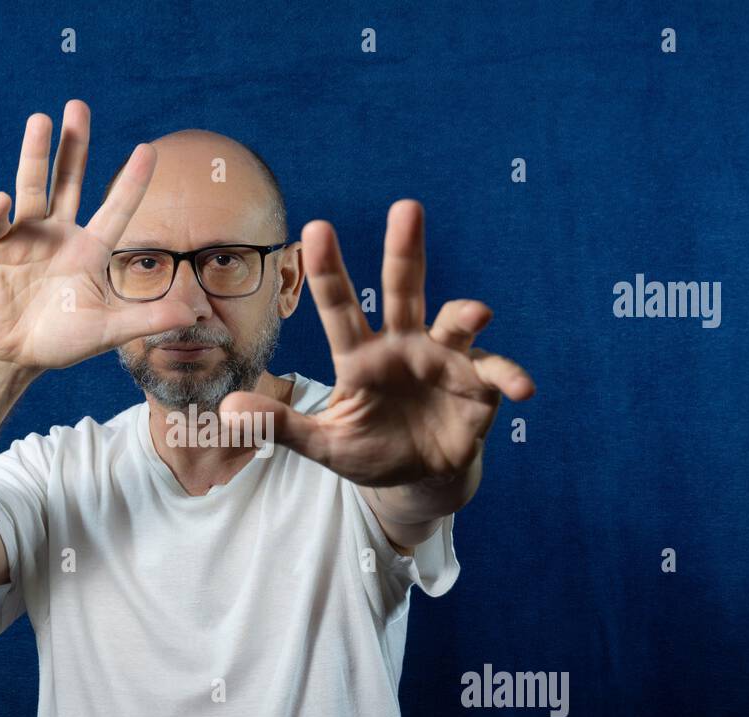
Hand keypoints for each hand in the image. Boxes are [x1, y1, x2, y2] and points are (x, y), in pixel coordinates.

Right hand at [0, 100, 193, 369]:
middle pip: (69, 180)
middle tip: (78, 106)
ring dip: (35, 156)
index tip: (149, 149)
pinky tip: (1, 200)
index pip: (116, 208)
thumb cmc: (64, 340)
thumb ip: (148, 319)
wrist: (17, 355)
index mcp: (90, 249)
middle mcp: (60, 234)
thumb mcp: (110, 330)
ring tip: (40, 120)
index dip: (132, 181)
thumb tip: (194, 315)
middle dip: (73, 145)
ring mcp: (27, 238)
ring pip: (33, 187)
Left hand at [220, 200, 534, 486]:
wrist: (417, 477)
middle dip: (404, 251)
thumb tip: (227, 407)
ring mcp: (443, 362)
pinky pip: (494, 375)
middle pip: (402, 290)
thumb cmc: (368, 450)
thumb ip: (279, 425)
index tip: (315, 228)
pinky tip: (520, 389)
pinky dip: (508, 377)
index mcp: (360, 355)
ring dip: (464, 317)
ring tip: (473, 314)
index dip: (328, 271)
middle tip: (406, 207)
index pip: (339, 307)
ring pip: (453, 326)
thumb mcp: (321, 443)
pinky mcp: (477, 388)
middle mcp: (403, 345)